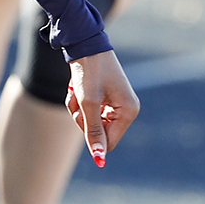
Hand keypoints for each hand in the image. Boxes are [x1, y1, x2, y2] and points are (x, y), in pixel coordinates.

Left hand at [65, 50, 138, 165]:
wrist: (84, 44)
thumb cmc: (89, 72)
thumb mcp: (89, 103)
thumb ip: (94, 132)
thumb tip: (100, 159)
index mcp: (128, 111)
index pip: (109, 142)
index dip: (92, 138)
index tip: (81, 118)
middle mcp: (126, 109)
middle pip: (99, 133)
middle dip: (83, 119)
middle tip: (78, 101)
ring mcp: (116, 103)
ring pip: (90, 122)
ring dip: (77, 110)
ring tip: (76, 91)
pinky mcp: (105, 97)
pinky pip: (89, 111)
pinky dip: (78, 103)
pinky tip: (76, 88)